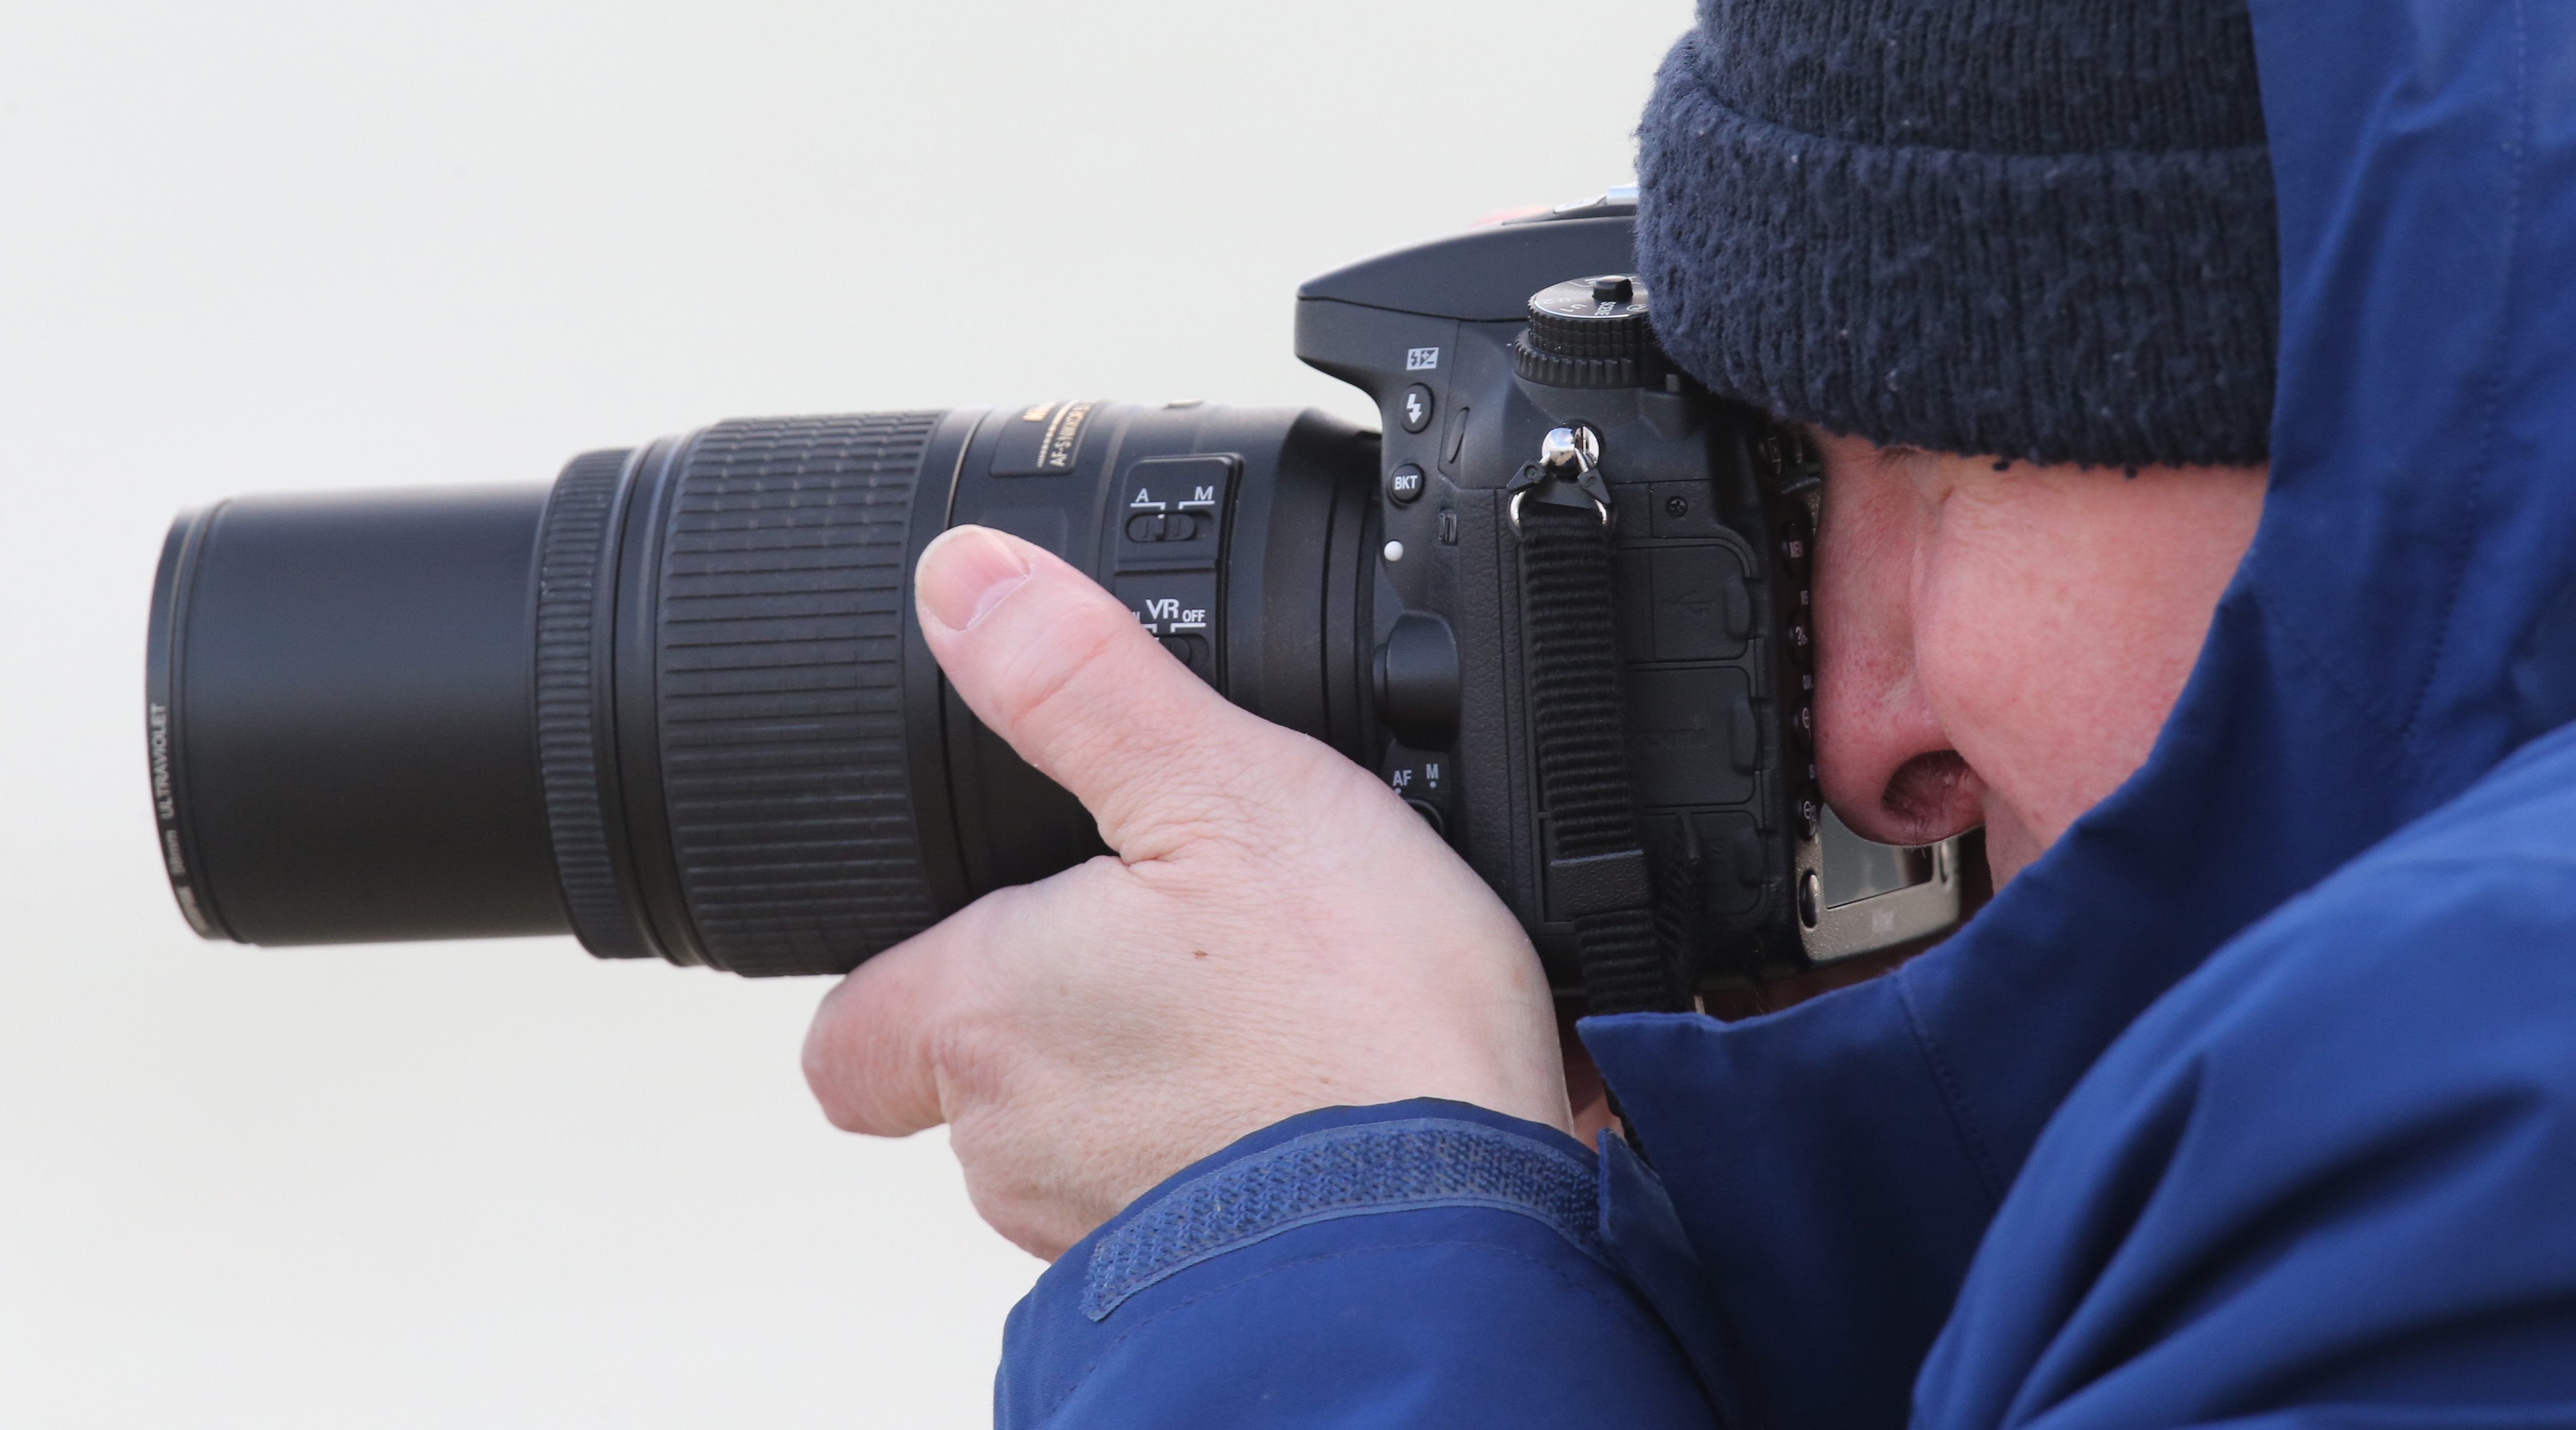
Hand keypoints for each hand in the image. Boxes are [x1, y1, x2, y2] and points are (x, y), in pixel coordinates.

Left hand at [802, 526, 1571, 1258]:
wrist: (1466, 1231)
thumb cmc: (1351, 1025)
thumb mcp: (1228, 788)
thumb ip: (1082, 681)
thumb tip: (966, 583)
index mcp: (985, 1019)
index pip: (844, 1033)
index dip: (889, 976)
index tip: (954, 928)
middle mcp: (1017, 1146)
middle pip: (977, 1079)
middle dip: (1056, 1011)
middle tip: (1171, 937)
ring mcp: (1105, 1229)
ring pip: (1085, 1143)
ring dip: (1156, 1080)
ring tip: (1271, 1010)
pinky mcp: (1211, 1285)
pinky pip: (1192, 1200)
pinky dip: (1238, 1145)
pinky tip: (1325, 1092)